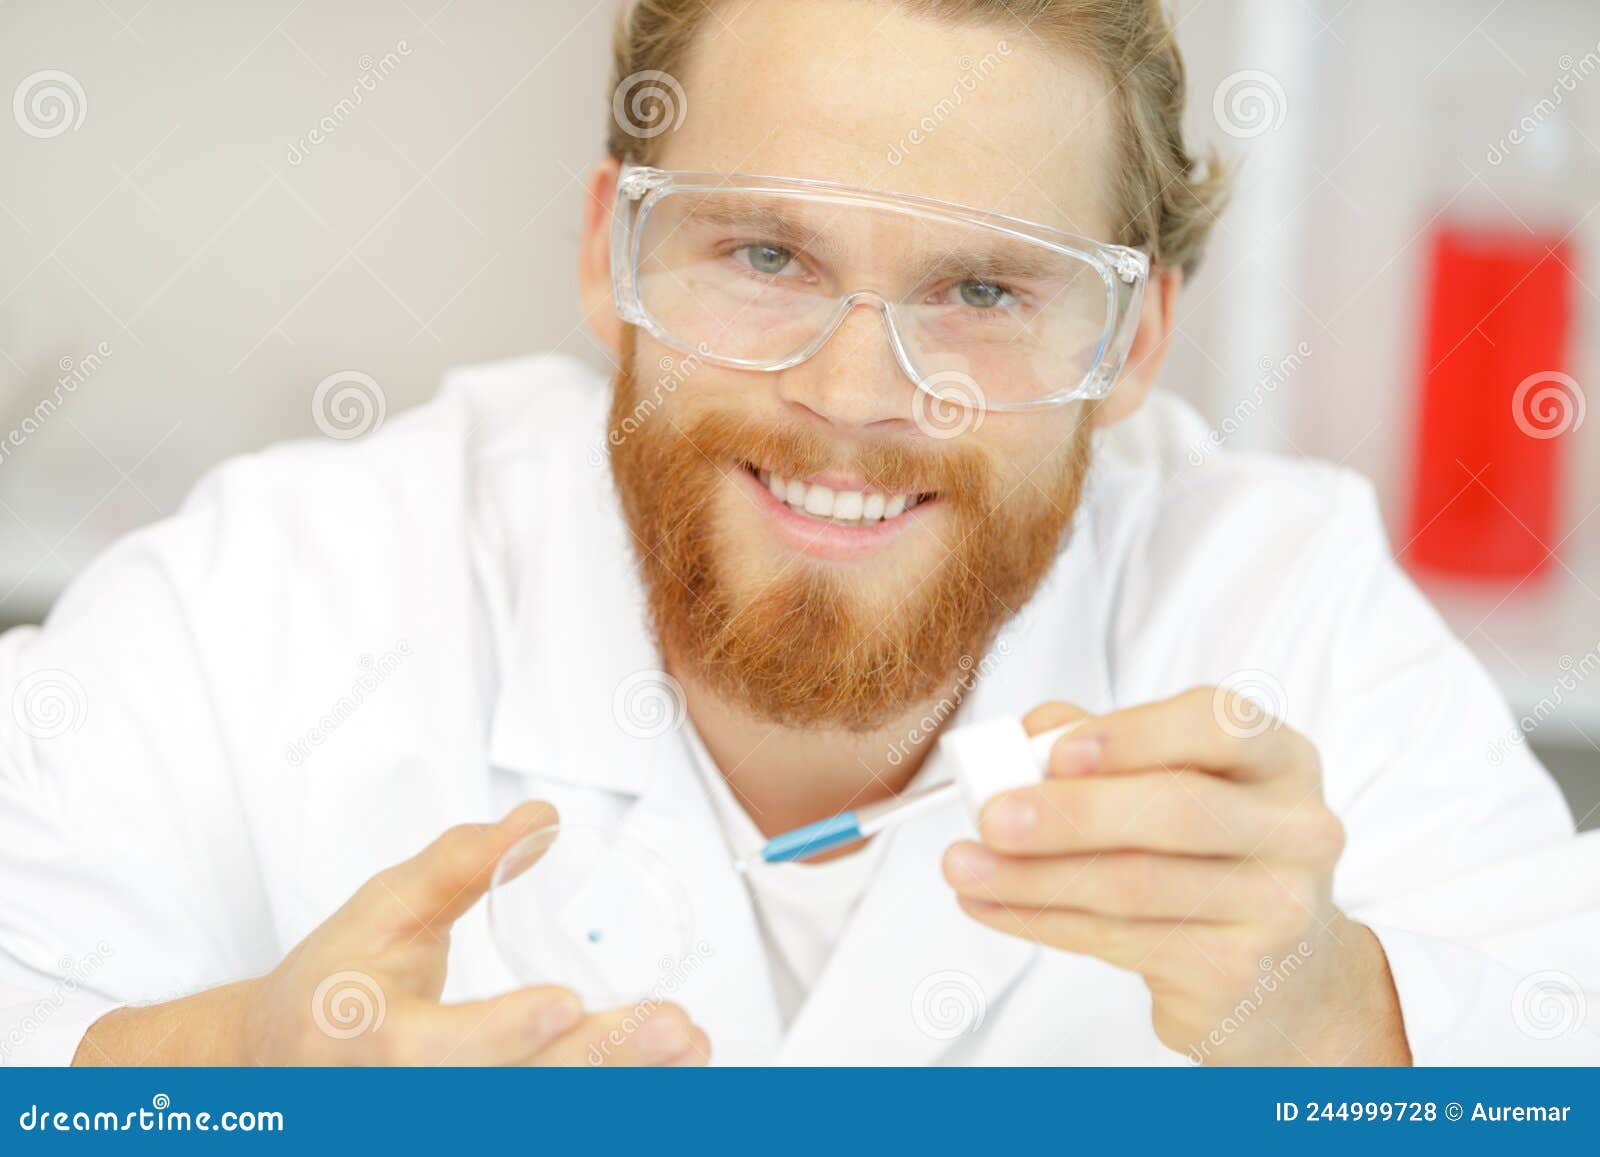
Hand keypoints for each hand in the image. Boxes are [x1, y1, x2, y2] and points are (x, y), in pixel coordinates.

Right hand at [79, 802, 710, 1065]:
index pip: (430, 1048)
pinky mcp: (462, 1132)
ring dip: (622, 1091)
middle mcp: (402, 1100)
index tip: (563, 1006)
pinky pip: (541, 1126)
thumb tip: (539, 818)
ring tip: (690, 1052)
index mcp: (366, 1037)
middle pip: (506, 1092)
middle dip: (597, 1062)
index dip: (499, 1032)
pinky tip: (665, 1085)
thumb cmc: (333, 985)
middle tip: (670, 1028)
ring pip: (535, 1119)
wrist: (277, 1070)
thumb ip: (458, 866)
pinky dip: (607, 1105)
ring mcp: (434, 1125)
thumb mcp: (379, 913)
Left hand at [941, 691, 1409, 1064]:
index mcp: (1280, 759)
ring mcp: (1274, 908)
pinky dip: (1041, 920)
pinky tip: (992, 904)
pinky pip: (1117, 940)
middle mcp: (1295, 830)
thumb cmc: (1215, 857)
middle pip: (1175, 811)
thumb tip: (1024, 739)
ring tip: (965, 866)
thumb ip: (1105, 747)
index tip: (1056, 750)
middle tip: (991, 815)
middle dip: (1069, 813)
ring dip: (1032, 876)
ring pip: (1134, 885)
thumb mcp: (1181, 784)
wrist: (1288, 978)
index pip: (1218, 725)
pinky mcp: (1233, 974)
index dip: (1133, 735)